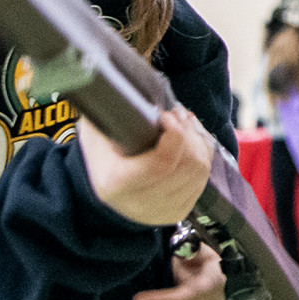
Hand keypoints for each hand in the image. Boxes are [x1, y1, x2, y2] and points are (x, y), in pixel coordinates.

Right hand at [79, 105, 215, 226]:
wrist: (103, 195)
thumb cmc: (101, 156)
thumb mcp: (95, 133)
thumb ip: (109, 113)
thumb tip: (121, 87)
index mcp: (117, 183)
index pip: (161, 164)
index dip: (175, 135)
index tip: (168, 115)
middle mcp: (141, 203)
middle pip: (187, 165)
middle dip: (189, 133)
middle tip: (179, 115)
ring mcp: (162, 212)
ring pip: (200, 171)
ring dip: (198, 142)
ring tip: (186, 123)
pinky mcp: (178, 212)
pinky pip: (203, 180)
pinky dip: (203, 156)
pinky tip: (192, 140)